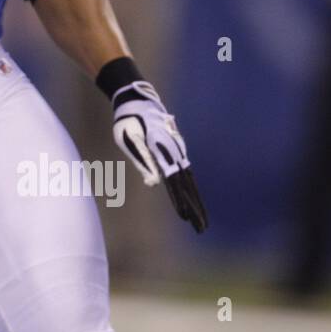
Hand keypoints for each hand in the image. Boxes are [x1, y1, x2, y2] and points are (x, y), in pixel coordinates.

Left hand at [110, 81, 208, 232]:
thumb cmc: (128, 122)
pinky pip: (186, 175)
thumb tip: (154, 184)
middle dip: (195, 208)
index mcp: (161, 150)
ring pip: (189, 181)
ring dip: (196, 202)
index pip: (173, 181)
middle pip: (187, 184)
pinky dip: (191, 190)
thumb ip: (142, 160)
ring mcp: (178, 152)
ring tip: (202, 222)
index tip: (184, 217)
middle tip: (202, 229)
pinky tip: (195, 204)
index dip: (179, 200)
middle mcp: (174, 152)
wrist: (138, 102)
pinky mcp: (177, 152)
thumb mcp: (128, 138)